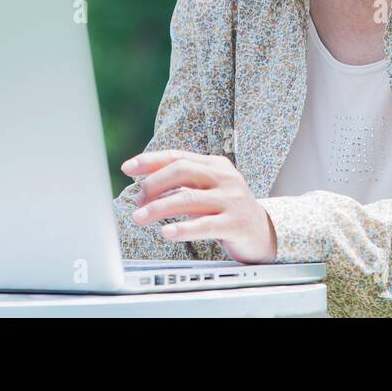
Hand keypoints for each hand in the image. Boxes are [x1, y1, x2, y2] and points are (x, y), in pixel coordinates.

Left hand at [121, 149, 277, 263]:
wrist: (264, 234)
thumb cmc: (226, 210)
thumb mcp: (207, 190)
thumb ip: (182, 184)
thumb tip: (143, 184)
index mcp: (215, 165)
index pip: (178, 156)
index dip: (150, 161)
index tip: (127, 168)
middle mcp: (225, 178)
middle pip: (182, 171)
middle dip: (154, 184)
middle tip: (137, 201)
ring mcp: (232, 200)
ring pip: (189, 199)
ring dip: (159, 208)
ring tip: (139, 217)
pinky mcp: (236, 224)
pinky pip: (205, 225)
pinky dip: (183, 228)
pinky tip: (166, 232)